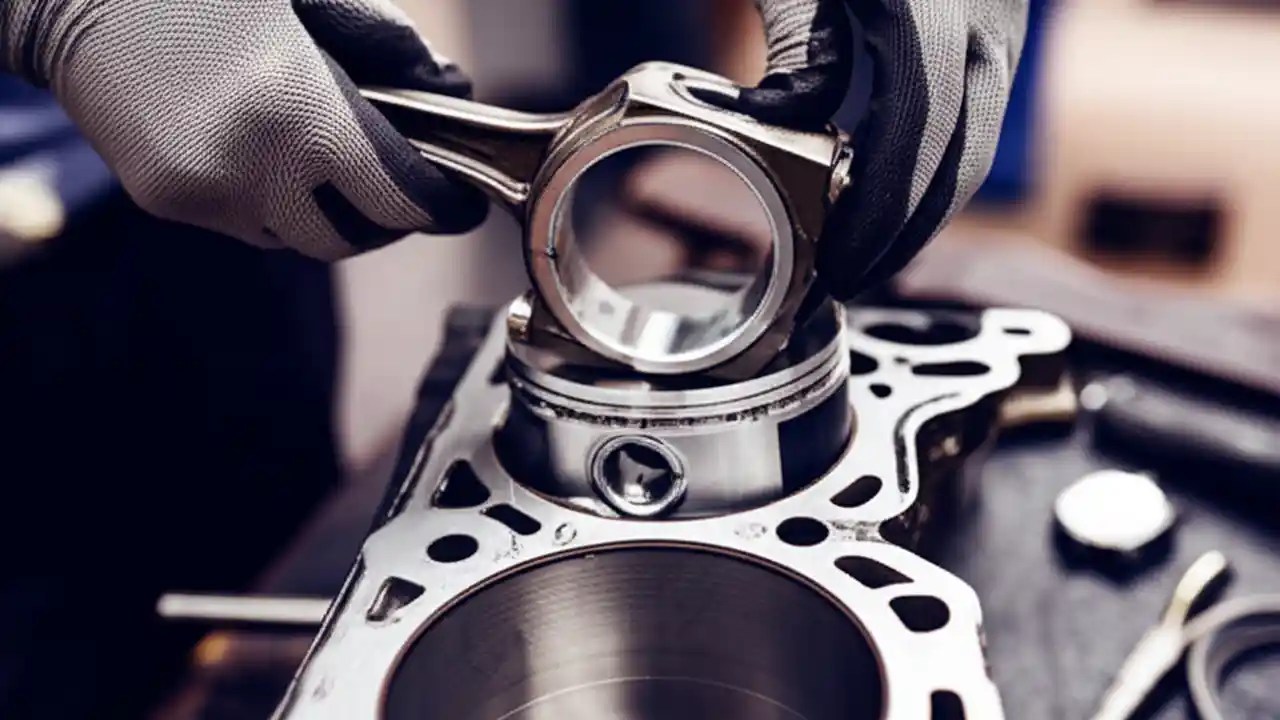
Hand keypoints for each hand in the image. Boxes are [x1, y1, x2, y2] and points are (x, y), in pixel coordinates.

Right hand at [0, 0, 486, 258]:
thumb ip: (382, 42)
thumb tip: (446, 91)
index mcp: (297, 109)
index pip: (396, 196)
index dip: (438, 207)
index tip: (458, 205)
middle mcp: (252, 166)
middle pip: (350, 238)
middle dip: (386, 223)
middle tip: (401, 195)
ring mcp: (205, 192)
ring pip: (296, 239)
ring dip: (327, 220)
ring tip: (335, 178)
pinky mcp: (167, 201)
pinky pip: (245, 225)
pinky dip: (272, 207)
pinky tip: (269, 163)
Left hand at [722, 0, 1027, 297]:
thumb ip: (799, 40)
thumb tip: (766, 119)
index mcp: (928, 3)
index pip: (917, 128)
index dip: (880, 213)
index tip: (837, 269)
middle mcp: (983, 20)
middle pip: (962, 163)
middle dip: (905, 240)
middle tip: (843, 286)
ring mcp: (1001, 28)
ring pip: (974, 150)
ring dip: (920, 216)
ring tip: (857, 259)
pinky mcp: (998, 35)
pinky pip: (973, 122)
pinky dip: (930, 174)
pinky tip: (881, 202)